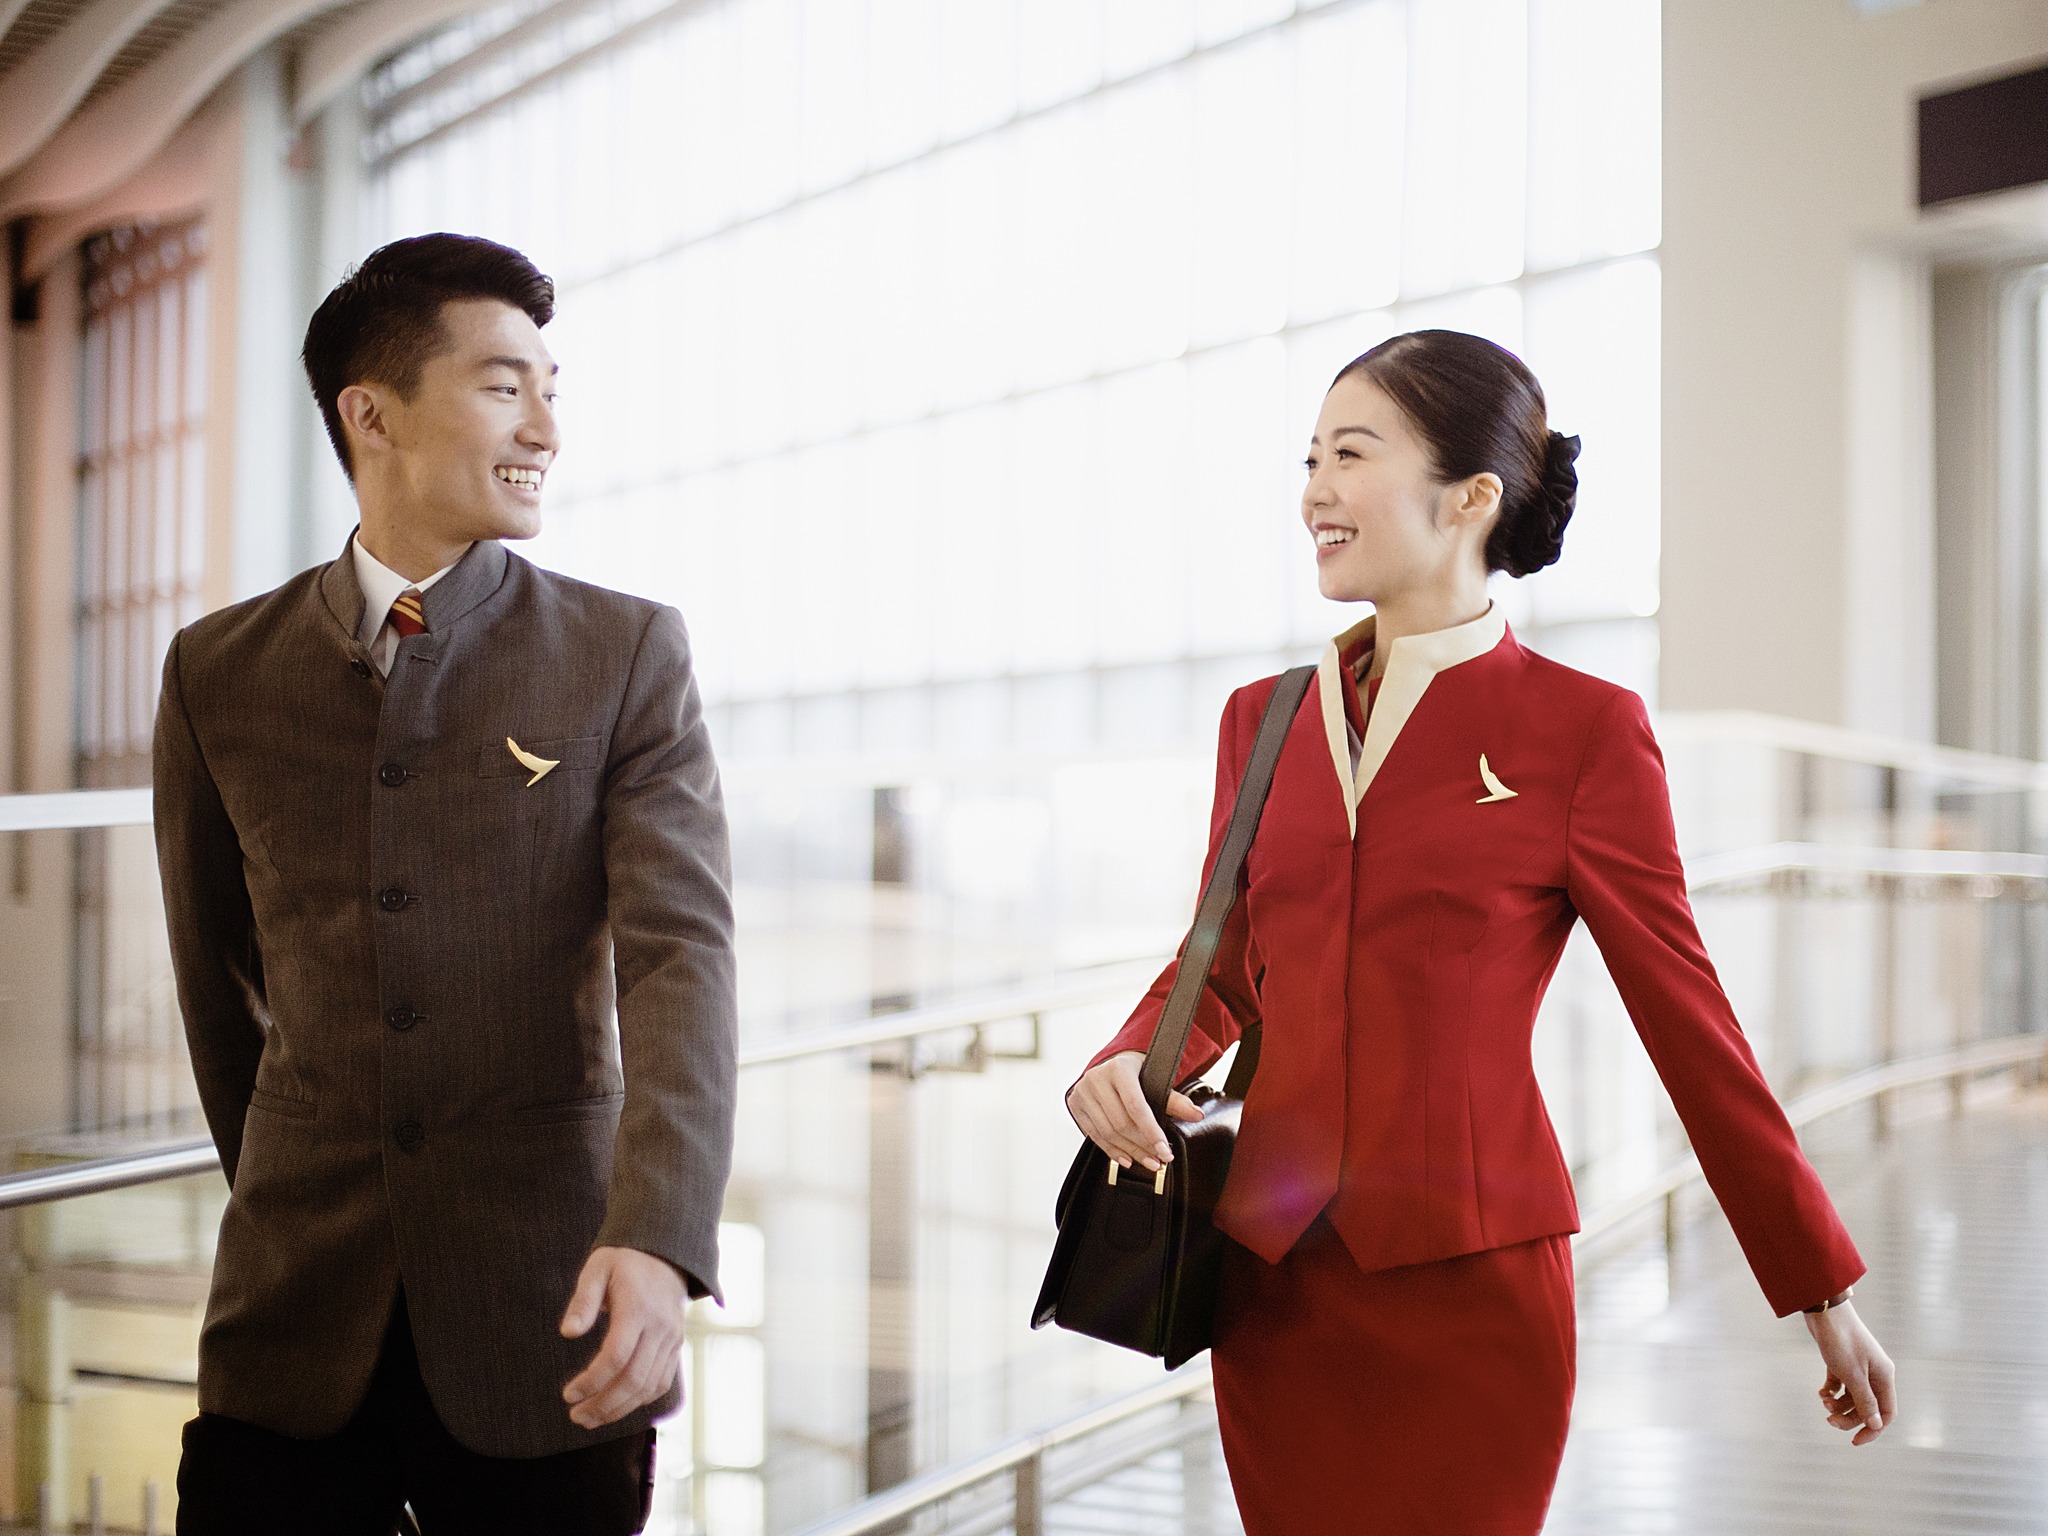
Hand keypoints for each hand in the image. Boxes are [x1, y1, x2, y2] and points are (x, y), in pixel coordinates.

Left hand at [559, 1245, 687, 1430]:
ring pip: (648, 1387)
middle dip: (603, 1404)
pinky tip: (617, 1407)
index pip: (616, 1356)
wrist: (666, 1257)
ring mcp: (672, 1338)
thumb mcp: (598, 1268)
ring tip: (590, 1419)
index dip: (591, 1381)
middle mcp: (660, 1327)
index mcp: (638, 1307)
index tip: (569, 1394)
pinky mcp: (676, 1346)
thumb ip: (583, 1300)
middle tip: (576, 1416)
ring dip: (619, 1409)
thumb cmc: (624, 1263)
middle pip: (634, 1378)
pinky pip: (661, 1383)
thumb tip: (568, 1333)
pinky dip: (640, 1401)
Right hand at [1065, 1051, 1203, 1172]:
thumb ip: (1174, 1100)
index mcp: (1119, 1069)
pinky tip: (1127, 1159)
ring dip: (1130, 1152)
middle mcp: (1096, 1078)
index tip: (1164, 1150)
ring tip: (1148, 1162)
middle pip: (1121, 1123)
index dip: (1151, 1132)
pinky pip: (1094, 1135)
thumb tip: (1196, 1115)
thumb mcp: (1155, 1080)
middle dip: (1142, 1145)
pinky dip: (1112, 1151)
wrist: (1109, 1065)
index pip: (1136, 1106)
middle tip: (1160, 1160)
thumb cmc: (1135, 1073)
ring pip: (1107, 1132)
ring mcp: (1083, 1092)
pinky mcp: (1075, 1105)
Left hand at [1804, 1301, 1895, 1445]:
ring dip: (1838, 1404)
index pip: (1886, 1413)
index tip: (1854, 1441)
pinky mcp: (1842, 1361)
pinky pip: (1841, 1385)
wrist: (1824, 1311)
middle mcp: (1875, 1374)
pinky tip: (1821, 1392)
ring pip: (1852, 1397)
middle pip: (1867, 1407)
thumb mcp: (1853, 1375)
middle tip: (1828, 1420)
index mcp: (1884, 1377)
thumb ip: (1865, 1401)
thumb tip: (1876, 1425)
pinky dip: (1831, 1391)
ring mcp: (1859, 1367)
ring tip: (1823, 1401)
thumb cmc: (1841, 1341)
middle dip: (1849, 1417)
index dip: (1872, 1429)